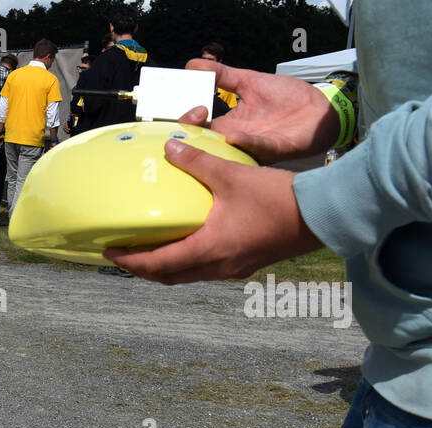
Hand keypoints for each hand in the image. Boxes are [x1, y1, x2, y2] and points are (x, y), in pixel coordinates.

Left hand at [103, 138, 322, 283]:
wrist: (321, 214)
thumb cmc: (277, 198)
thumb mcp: (232, 175)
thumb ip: (197, 163)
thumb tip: (170, 147)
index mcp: (207, 251)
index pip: (156, 265)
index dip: (130, 262)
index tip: (110, 254)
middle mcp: (216, 268)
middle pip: (168, 277)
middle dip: (143, 269)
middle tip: (124, 254)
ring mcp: (231, 269)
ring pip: (187, 276)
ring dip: (165, 267)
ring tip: (149, 250)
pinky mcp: (244, 264)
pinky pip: (206, 270)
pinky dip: (187, 263)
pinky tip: (187, 244)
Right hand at [177, 59, 338, 165]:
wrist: (319, 108)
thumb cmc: (286, 98)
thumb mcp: (250, 81)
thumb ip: (223, 75)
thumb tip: (194, 64)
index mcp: (228, 125)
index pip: (199, 128)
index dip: (190, 120)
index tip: (194, 105)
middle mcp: (237, 140)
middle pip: (206, 144)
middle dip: (194, 135)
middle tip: (196, 115)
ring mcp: (255, 146)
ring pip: (230, 152)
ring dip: (215, 145)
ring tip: (204, 131)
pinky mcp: (276, 148)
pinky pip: (258, 148)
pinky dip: (246, 142)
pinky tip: (234, 136)